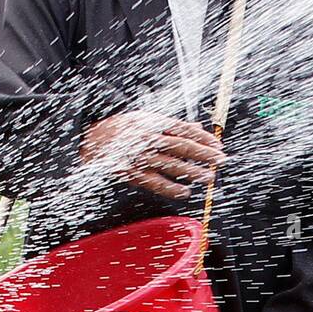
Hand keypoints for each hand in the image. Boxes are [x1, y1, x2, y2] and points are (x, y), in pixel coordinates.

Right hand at [79, 111, 224, 201]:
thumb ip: (173, 125)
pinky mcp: (132, 173)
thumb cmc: (123, 128)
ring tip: (208, 177)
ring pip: (172, 166)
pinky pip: (155, 183)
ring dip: (193, 172)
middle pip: (182, 146)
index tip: (218, 145)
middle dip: (204, 154)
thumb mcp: (147, 119)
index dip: (203, 138)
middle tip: (220, 160)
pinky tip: (185, 192)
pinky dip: (172, 188)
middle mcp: (148, 139)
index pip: (184, 129)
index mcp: (153, 122)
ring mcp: (140, 157)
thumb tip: (198, 128)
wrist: (92, 139)